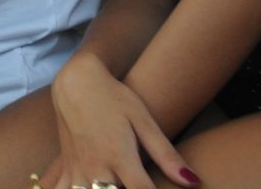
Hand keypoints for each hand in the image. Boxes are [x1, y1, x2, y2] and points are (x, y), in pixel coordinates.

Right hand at [38, 54, 198, 188]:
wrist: (76, 83)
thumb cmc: (114, 98)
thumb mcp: (144, 120)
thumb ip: (166, 155)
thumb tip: (194, 182)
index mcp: (119, 157)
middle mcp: (96, 168)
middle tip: (138, 181)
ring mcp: (77, 171)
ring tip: (119, 183)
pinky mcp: (66, 169)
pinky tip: (91, 187)